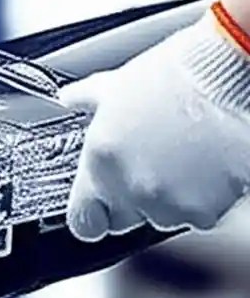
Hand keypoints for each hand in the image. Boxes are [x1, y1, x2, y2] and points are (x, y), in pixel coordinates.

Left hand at [60, 11, 249, 241]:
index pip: (82, 220)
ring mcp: (168, 204)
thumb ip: (86, 100)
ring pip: (165, 216)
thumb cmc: (175, 77)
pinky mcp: (206, 212)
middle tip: (153, 164)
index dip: (92, 213)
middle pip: (125, 218)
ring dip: (172, 197)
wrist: (227, 80)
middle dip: (134, 199)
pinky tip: (209, 164)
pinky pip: (201, 215)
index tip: (101, 204)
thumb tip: (70, 98)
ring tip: (186, 156)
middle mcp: (129, 189)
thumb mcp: (116, 85)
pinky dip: (206, 197)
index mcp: (99, 162)